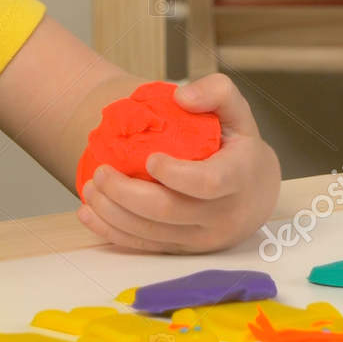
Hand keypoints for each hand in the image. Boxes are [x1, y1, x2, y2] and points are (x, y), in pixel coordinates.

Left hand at [77, 73, 280, 253]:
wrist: (254, 191)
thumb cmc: (239, 146)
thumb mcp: (237, 112)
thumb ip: (217, 92)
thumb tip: (182, 97)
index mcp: (239, 178)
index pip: (208, 183)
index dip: (177, 174)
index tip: (149, 159)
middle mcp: (223, 216)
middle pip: (168, 211)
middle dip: (126, 194)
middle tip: (100, 172)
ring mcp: (203, 237)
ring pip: (151, 233)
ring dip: (113, 213)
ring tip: (90, 189)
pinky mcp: (184, 249)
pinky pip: (145, 246)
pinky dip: (112, 232)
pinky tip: (89, 214)